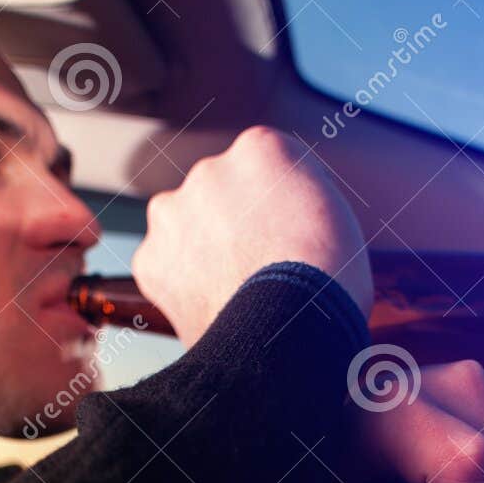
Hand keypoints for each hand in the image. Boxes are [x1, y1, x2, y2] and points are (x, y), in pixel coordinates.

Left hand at [131, 126, 372, 346]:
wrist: (290, 333)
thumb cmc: (327, 281)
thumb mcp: (333, 216)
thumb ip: (294, 198)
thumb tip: (280, 214)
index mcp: (260, 148)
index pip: (261, 170)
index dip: (274, 208)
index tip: (282, 235)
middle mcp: (210, 169)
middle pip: (217, 194)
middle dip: (230, 224)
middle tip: (255, 266)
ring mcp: (173, 211)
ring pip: (183, 226)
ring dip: (199, 249)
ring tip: (232, 289)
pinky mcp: (150, 257)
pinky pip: (163, 267)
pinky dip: (179, 286)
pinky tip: (210, 303)